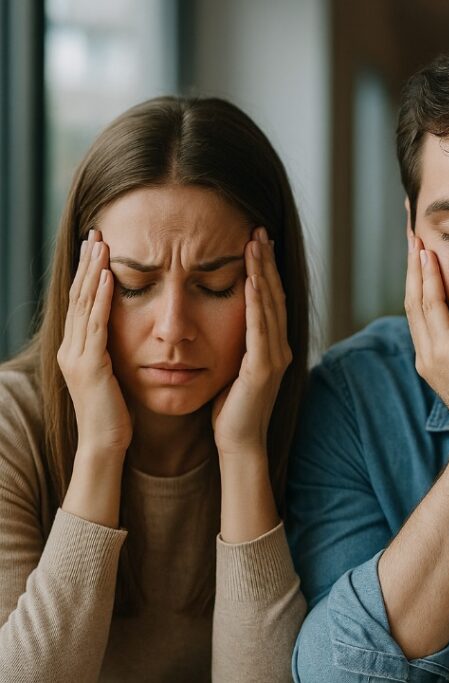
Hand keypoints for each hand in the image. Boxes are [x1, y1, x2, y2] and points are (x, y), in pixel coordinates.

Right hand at [57, 230, 131, 458]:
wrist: (105, 445)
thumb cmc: (116, 415)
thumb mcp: (113, 376)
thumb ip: (114, 353)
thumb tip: (125, 335)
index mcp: (77, 349)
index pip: (82, 302)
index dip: (88, 272)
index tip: (98, 246)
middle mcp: (72, 348)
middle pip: (78, 295)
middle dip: (87, 263)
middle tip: (96, 232)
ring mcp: (77, 355)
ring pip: (85, 304)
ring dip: (94, 272)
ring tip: (101, 244)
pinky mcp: (90, 365)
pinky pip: (97, 324)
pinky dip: (103, 298)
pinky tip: (110, 278)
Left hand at [212, 227, 291, 459]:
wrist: (237, 443)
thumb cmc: (229, 410)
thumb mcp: (232, 368)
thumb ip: (236, 344)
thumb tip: (225, 321)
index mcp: (273, 346)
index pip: (270, 299)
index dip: (265, 269)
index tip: (255, 240)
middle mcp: (280, 347)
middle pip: (274, 295)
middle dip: (267, 261)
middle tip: (259, 229)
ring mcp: (275, 358)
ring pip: (270, 306)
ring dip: (264, 273)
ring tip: (256, 243)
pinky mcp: (264, 369)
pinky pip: (260, 329)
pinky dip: (258, 303)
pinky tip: (253, 281)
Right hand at [404, 233, 448, 437]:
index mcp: (435, 360)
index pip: (423, 313)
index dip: (421, 283)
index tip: (422, 256)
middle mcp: (427, 353)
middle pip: (413, 300)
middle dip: (412, 266)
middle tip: (411, 236)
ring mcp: (432, 351)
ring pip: (417, 298)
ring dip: (416, 264)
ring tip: (415, 237)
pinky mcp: (445, 348)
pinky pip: (431, 305)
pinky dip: (429, 279)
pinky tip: (429, 256)